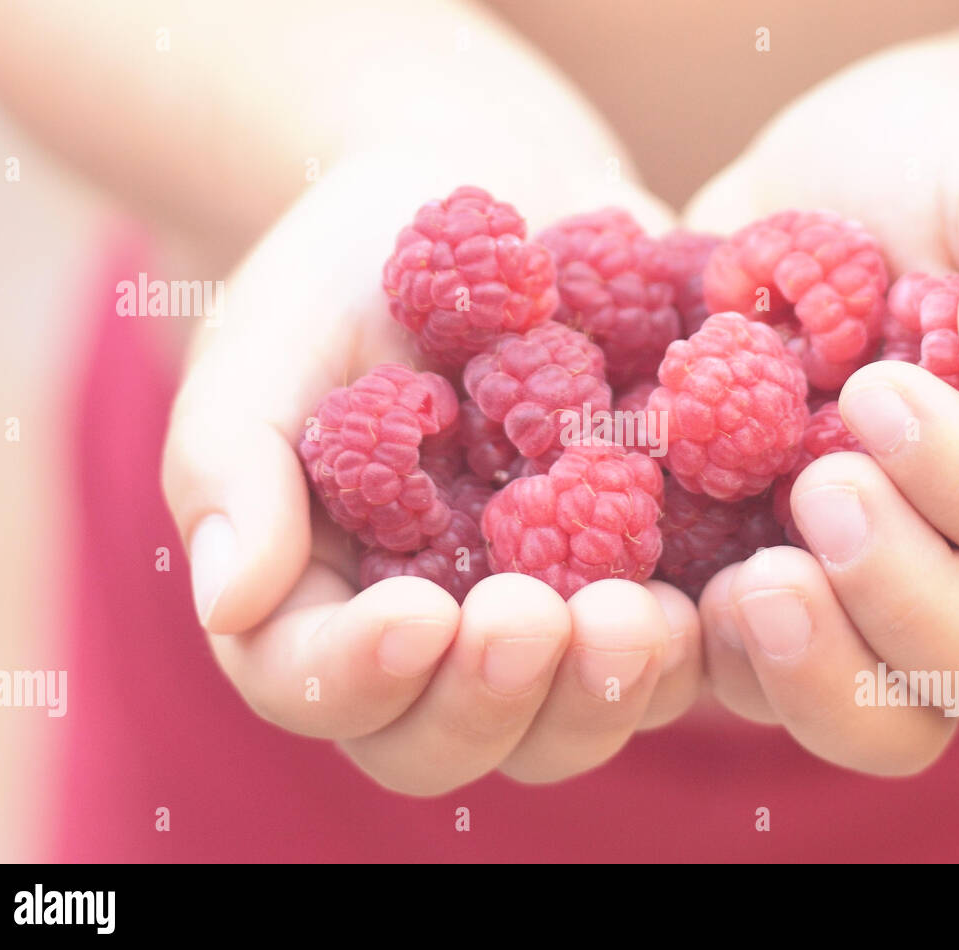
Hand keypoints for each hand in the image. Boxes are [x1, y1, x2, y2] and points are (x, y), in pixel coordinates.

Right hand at [162, 148, 703, 794]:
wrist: (494, 199)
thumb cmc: (357, 271)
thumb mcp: (271, 342)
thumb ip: (233, 467)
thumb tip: (228, 601)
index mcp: (322, 594)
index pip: (317, 687)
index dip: (359, 677)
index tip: (418, 612)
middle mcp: (434, 637)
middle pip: (450, 741)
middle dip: (493, 700)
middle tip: (532, 619)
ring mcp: (545, 617)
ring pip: (570, 723)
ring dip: (606, 691)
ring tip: (640, 612)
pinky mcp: (640, 580)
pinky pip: (675, 654)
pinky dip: (701, 639)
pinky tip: (730, 584)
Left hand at [682, 50, 958, 773]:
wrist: (823, 198)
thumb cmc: (930, 180)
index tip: (876, 392)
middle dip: (905, 607)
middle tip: (818, 497)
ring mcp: (865, 599)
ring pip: (874, 720)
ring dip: (808, 672)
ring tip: (742, 582)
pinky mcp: (759, 595)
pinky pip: (746, 676)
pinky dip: (701, 654)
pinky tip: (651, 585)